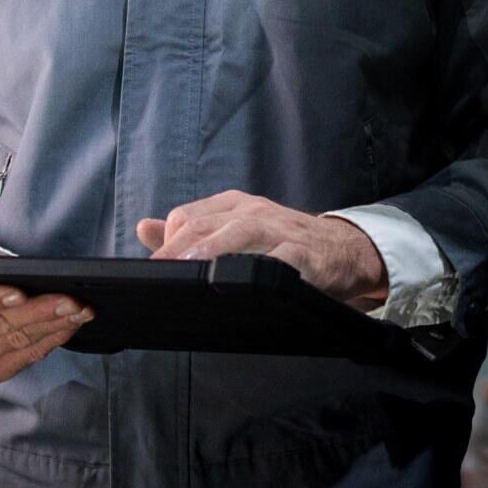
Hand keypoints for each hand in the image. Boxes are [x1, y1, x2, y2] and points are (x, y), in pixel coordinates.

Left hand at [138, 191, 388, 310]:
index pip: (187, 217)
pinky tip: (245, 282)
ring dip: (212, 250)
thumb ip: (191, 232)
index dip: (169, 244)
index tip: (156, 271)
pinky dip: (262, 268)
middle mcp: (252, 211)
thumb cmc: (284, 244)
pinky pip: (280, 259)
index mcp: (232, 206)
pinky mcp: (303, 253)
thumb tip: (143, 228)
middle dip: (178, 249)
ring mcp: (278, 229)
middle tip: (157, 271)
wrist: (344, 250)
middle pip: (206, 224)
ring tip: (190, 268)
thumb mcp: (235, 231)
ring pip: (239, 233)